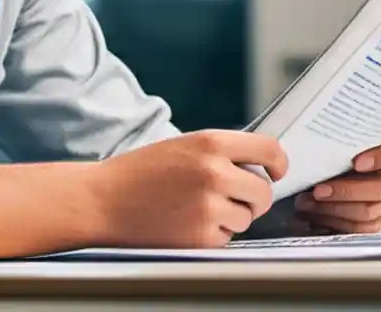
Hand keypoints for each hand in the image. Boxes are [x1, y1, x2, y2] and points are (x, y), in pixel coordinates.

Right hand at [93, 130, 288, 247]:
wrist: (102, 200)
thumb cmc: (139, 173)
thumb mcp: (181, 146)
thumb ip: (220, 153)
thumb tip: (259, 168)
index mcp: (210, 143)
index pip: (269, 149)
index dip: (278, 164)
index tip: (275, 172)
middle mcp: (215, 172)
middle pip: (263, 191)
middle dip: (251, 198)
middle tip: (228, 198)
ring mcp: (210, 206)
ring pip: (247, 217)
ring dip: (230, 217)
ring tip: (195, 209)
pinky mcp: (202, 236)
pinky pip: (227, 238)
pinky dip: (212, 235)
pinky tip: (185, 223)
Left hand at [292, 119, 380, 233]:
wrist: (328, 163)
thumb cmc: (332, 142)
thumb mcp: (336, 131)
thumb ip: (337, 129)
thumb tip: (303, 136)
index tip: (357, 161)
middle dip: (346, 191)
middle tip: (317, 190)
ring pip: (370, 211)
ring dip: (334, 209)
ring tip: (305, 204)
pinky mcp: (379, 217)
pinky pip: (362, 228)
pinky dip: (334, 223)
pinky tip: (312, 217)